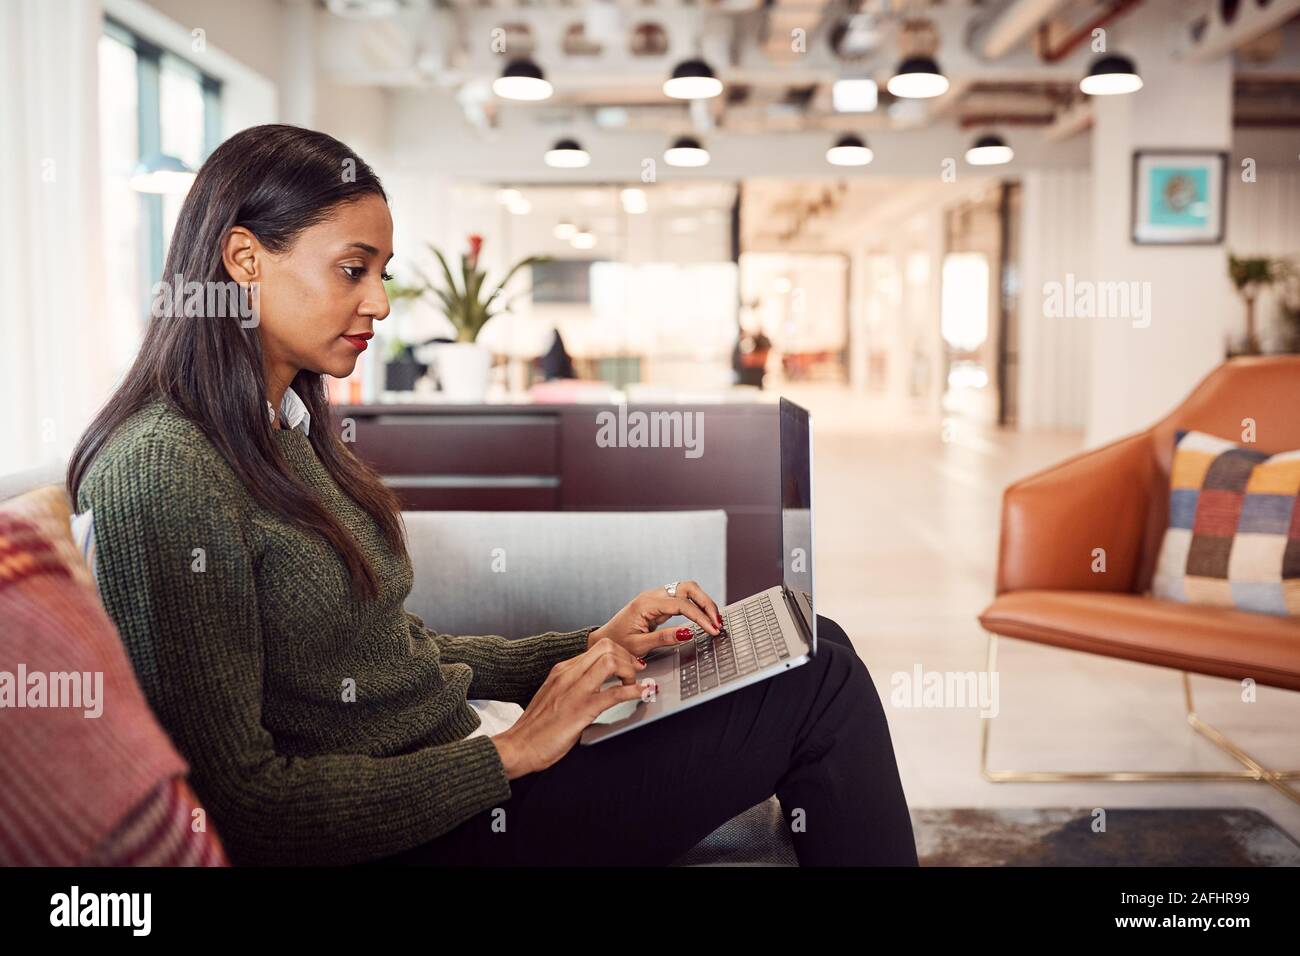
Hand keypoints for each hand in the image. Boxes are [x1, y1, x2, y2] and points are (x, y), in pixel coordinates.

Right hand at [491, 638, 655, 778]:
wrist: (517, 747)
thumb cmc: (535, 728)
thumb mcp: (553, 697)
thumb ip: (571, 687)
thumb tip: (594, 686)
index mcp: (562, 670)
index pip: (598, 647)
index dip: (620, 653)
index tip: (629, 665)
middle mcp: (568, 674)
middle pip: (607, 647)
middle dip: (628, 657)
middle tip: (636, 672)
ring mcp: (574, 690)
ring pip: (611, 662)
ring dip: (630, 671)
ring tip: (635, 684)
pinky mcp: (581, 710)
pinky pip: (614, 693)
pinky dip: (634, 691)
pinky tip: (641, 694)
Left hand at [586, 580, 722, 658]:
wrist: (604, 639)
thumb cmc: (617, 642)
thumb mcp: (639, 645)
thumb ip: (663, 638)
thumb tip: (687, 633)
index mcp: (646, 604)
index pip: (681, 604)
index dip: (700, 616)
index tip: (712, 629)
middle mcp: (652, 596)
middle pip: (688, 587)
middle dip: (706, 603)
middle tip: (717, 621)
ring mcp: (657, 597)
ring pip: (687, 589)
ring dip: (703, 602)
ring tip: (714, 620)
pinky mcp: (660, 603)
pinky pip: (682, 598)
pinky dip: (696, 605)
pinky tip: (704, 617)